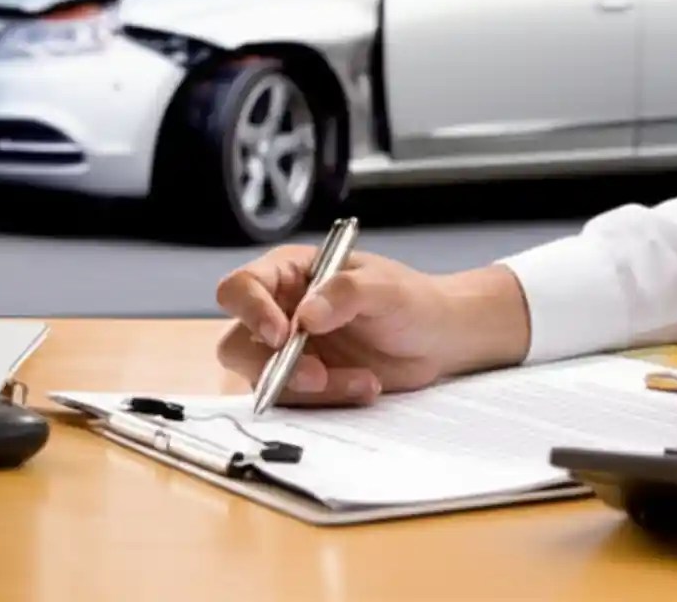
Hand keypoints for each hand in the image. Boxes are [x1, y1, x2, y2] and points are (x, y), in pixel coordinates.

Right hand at [214, 246, 529, 406]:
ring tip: (364, 380)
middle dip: (272, 367)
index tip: (282, 335)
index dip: (250, 311)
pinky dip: (329, 400)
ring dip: (311, 390)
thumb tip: (306, 316)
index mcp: (290, 273)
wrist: (438, 339)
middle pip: (237, 344)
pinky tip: (365, 385)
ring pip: (266, 381)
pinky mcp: (306, 384)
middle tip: (317, 375)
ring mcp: (290, 353)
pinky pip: (296, 402)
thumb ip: (345, 293)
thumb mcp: (384, 288)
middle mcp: (280, 312)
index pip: (241, 287)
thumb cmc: (411, 299)